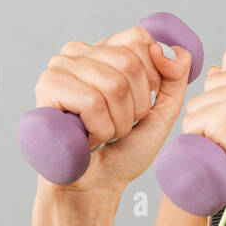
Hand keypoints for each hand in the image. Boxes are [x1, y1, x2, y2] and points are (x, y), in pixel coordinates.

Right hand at [32, 24, 193, 200]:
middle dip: (135, 105)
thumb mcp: (159, 112)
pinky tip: (88, 138)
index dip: (151, 76)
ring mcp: (59, 67)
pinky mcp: (47, 87)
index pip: (139, 39)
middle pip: (129, 63)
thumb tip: (177, 52)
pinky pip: (92, 102)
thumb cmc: (123, 149)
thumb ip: (174, 79)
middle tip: (119, 125)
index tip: (140, 104)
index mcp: (103, 49)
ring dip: (118, 122)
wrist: (94, 187)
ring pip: (113, 84)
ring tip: (103, 133)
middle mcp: (78, 51)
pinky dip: (100, 130)